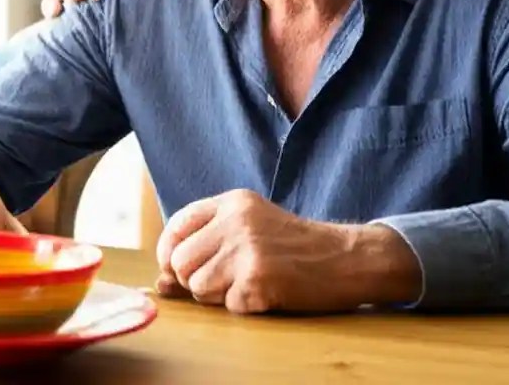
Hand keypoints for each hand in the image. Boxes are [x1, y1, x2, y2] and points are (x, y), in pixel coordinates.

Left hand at [154, 190, 421, 313]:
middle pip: (180, 262)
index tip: (180, 269)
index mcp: (232, 202)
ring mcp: (247, 248)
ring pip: (198, 286)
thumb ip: (205, 247)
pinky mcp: (259, 277)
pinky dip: (244, 306)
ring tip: (249, 284)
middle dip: (194, 281)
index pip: (176, 227)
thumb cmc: (295, 248)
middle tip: (225, 280)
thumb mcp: (251, 229)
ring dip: (218, 296)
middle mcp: (235, 220)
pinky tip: (268, 293)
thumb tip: (159, 284)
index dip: (170, 254)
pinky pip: (227, 305)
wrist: (349, 258)